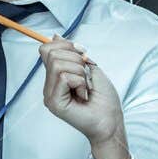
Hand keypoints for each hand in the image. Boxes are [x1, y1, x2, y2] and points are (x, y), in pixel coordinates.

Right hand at [40, 35, 126, 157]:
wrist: (110, 121)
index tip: (83, 55)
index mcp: (56, 77)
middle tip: (86, 77)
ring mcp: (49, 94)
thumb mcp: (90, 68)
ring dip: (80, 73)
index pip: (47, 49)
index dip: (65, 46)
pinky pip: (64, 77)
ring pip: (58, 64)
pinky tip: (83, 95)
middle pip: (52, 53)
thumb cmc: (104, 99)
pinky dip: (80, 82)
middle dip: (76, 60)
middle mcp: (49, 85)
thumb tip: (55, 36)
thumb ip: (72, 54)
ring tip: (85, 88)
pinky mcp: (53, 102)